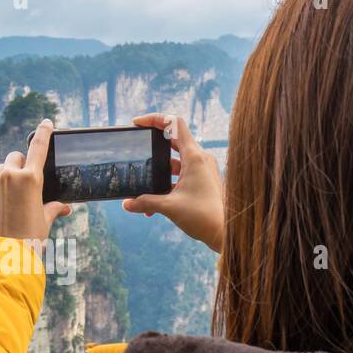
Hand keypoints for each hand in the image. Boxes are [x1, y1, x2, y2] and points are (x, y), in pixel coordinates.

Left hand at [0, 118, 71, 241]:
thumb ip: (53, 208)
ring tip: (12, 199)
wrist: (1, 256)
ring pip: (0, 170)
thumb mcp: (44, 222)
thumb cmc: (28, 239)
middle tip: (25, 181)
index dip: (44, 133)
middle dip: (20, 164)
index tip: (46, 123)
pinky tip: (0, 211)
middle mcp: (9, 176)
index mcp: (30, 179)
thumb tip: (63, 207)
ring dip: (7, 177)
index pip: (38, 147)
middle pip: (14, 157)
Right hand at [122, 113, 223, 252]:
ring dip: (159, 171)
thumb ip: (146, 202)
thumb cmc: (204, 216)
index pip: (174, 123)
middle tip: (137, 148)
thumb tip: (126, 204)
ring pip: (176, 161)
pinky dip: (168, 184)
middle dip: (153, 146)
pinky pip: (181, 175)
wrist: (226, 233)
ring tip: (144, 183)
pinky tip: (155, 204)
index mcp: (194, 157)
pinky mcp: (203, 182)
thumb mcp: (169, 207)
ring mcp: (203, 170)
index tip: (138, 123)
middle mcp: (200, 159)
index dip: (155, 119)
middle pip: (173, 140)